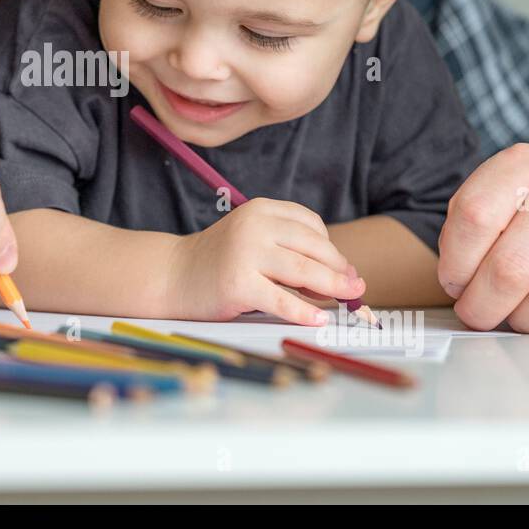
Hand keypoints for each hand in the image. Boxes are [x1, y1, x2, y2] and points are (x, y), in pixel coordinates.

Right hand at [166, 198, 362, 324]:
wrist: (173, 276)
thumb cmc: (219, 260)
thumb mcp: (252, 238)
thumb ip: (287, 248)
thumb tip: (339, 274)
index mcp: (260, 209)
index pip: (310, 225)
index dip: (331, 248)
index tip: (342, 267)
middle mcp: (254, 226)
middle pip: (313, 248)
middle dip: (339, 269)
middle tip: (355, 287)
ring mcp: (245, 254)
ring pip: (303, 272)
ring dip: (332, 288)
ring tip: (348, 300)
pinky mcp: (238, 284)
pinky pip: (282, 301)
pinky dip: (305, 312)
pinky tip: (319, 319)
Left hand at [437, 143, 528, 332]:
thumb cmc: (528, 221)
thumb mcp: (489, 210)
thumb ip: (465, 238)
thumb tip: (460, 288)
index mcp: (522, 163)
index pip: (475, 217)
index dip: (456, 263)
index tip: (456, 283)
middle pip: (511, 266)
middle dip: (484, 305)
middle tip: (478, 314)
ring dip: (525, 321)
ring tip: (519, 313)